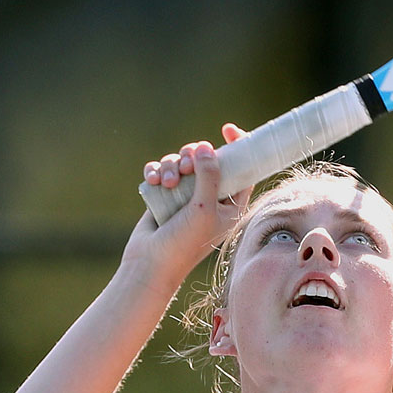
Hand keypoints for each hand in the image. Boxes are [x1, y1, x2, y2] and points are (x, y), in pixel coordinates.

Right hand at [121, 124, 252, 277]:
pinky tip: (154, 180)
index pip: (242, 169)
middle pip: (208, 160)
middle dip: (194, 156)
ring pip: (182, 162)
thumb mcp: (204, 207)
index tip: (228, 129)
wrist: (150, 263)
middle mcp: (210, 198)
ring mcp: (187, 196)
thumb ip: (210, 175)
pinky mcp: (165, 195)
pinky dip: (156, 171)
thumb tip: (207, 146)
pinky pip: (162, 170)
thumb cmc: (184, 242)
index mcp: (231, 204)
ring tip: (167, 182)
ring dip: (172, 165)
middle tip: (187, 166)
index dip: (239, 146)